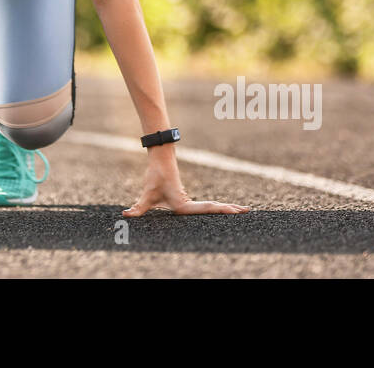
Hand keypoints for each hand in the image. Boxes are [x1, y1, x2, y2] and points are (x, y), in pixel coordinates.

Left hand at [122, 152, 250, 216]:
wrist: (160, 158)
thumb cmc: (155, 176)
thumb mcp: (146, 194)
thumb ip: (138, 208)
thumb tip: (126, 215)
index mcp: (183, 204)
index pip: (205, 209)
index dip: (220, 210)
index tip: (234, 211)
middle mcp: (189, 202)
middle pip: (213, 208)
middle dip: (229, 210)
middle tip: (247, 211)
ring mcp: (190, 200)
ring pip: (211, 207)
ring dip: (226, 209)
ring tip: (243, 211)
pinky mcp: (187, 199)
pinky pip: (205, 206)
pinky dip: (217, 208)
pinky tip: (224, 211)